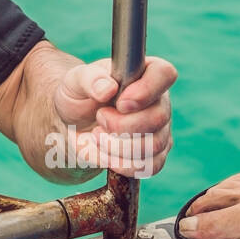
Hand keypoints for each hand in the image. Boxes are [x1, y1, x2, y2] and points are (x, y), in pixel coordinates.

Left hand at [54, 56, 175, 177]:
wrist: (75, 123)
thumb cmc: (79, 94)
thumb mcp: (75, 80)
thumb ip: (89, 79)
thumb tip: (108, 88)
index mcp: (144, 72)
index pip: (164, 73)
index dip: (146, 90)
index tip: (120, 103)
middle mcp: (159, 100)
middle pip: (158, 117)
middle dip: (121, 125)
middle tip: (100, 118)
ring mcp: (160, 129)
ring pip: (153, 145)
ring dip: (117, 146)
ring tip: (97, 135)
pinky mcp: (154, 154)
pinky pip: (148, 166)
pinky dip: (120, 163)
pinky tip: (105, 152)